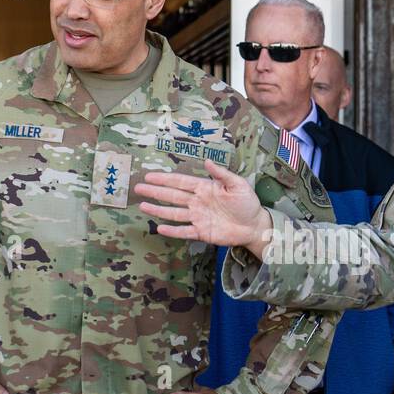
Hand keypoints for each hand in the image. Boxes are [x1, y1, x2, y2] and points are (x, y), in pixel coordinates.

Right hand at [135, 160, 272, 254]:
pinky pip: (185, 231)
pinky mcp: (202, 232)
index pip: (181, 182)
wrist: (254, 225)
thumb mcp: (238, 185)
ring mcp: (198, 218)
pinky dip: (173, 231)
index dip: (165, 179)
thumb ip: (222, 174)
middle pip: (172, 196)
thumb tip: (207, 161)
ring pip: (174, 213)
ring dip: (158, 210)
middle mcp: (197, 202)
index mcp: (204, 188)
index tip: (150, 176)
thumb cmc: (247, 203)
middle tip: (138, 188)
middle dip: (155, 192)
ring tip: (143, 206)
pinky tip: (160, 228)